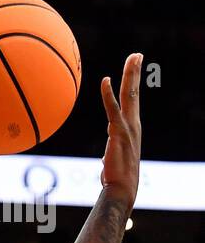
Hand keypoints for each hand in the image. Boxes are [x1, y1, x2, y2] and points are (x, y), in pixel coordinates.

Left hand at [99, 52, 142, 208]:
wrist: (122, 188)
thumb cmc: (117, 177)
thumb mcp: (114, 159)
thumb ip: (112, 152)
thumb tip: (106, 156)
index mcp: (131, 127)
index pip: (131, 101)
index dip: (132, 83)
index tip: (134, 67)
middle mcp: (133, 124)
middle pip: (134, 93)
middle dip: (135, 72)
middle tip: (137, 54)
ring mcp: (127, 127)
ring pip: (129, 96)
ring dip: (130, 75)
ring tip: (133, 58)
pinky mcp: (118, 132)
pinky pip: (112, 110)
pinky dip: (108, 94)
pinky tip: (105, 80)